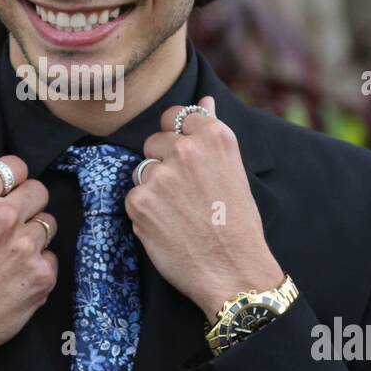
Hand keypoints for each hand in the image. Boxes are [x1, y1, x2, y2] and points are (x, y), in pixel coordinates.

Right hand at [0, 146, 57, 370]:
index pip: (14, 165)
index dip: (12, 179)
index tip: (8, 191)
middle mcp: (3, 216)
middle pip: (38, 190)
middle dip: (27, 204)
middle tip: (10, 225)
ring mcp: (25, 246)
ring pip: (48, 223)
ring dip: (33, 236)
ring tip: (9, 255)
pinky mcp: (41, 275)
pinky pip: (51, 257)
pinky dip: (37, 266)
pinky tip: (14, 277)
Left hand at [124, 95, 282, 322]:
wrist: (234, 271)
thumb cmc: (238, 223)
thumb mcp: (234, 170)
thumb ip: (212, 132)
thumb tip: (204, 100)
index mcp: (214, 135)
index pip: (175, 116)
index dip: (177, 138)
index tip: (187, 161)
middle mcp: (186, 149)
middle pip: (153, 142)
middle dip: (163, 164)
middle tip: (187, 195)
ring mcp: (161, 174)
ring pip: (142, 171)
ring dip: (153, 189)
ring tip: (180, 214)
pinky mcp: (140, 200)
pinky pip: (132, 197)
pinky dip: (145, 213)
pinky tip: (168, 228)